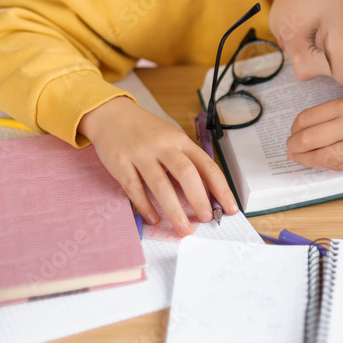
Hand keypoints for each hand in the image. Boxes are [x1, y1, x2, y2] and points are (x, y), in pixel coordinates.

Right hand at [78, 97, 237, 235]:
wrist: (112, 114)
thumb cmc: (146, 132)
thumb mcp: (171, 139)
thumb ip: (185, 161)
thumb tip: (205, 194)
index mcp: (181, 141)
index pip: (207, 165)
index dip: (221, 188)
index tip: (230, 208)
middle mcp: (163, 146)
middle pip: (186, 173)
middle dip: (199, 199)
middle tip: (206, 219)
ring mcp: (141, 154)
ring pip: (160, 184)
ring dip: (173, 209)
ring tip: (183, 228)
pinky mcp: (120, 163)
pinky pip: (134, 188)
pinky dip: (145, 206)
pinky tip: (153, 219)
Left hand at [286, 96, 342, 170]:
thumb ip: (333, 112)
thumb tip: (304, 128)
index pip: (307, 119)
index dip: (294, 127)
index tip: (292, 130)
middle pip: (308, 139)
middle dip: (294, 145)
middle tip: (289, 146)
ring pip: (320, 157)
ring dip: (304, 159)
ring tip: (297, 157)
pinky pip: (337, 167)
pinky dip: (324, 165)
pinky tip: (318, 162)